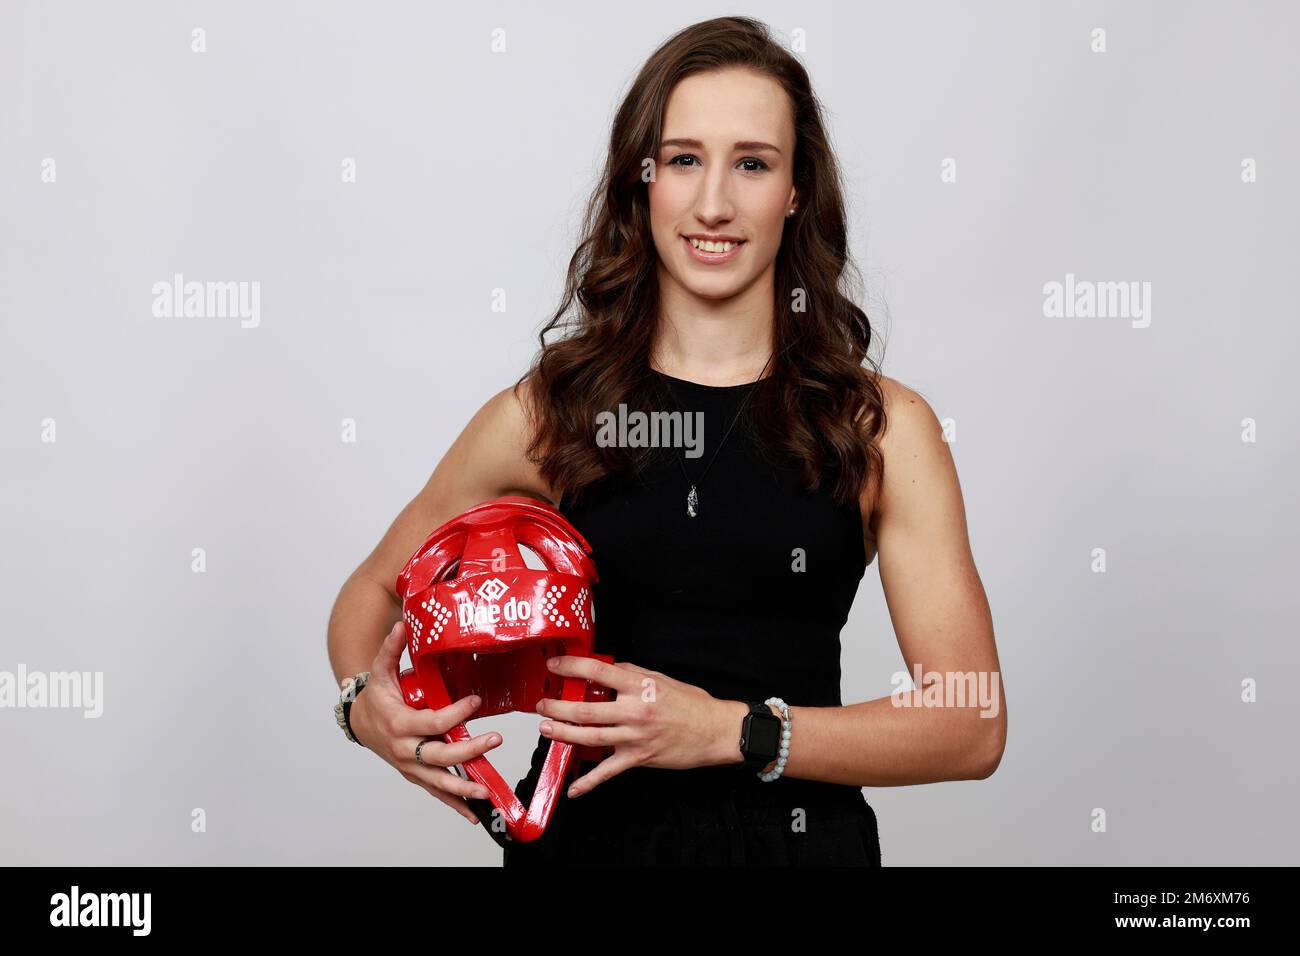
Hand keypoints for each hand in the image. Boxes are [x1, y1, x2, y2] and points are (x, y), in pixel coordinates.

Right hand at [350, 620, 503, 824]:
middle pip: (441, 755)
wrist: (358, 722)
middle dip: (470, 750)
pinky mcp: (415, 775)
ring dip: (464, 787)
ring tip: (486, 789)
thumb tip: (402, 625)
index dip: (456, 713)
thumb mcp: (380, 671)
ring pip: (439, 781)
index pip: (433, 722)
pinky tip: (475, 813)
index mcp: (399, 724)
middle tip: (495, 739)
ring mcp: (410, 767)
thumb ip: (391, 649)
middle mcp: (405, 750)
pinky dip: (455, 803)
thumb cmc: (375, 697)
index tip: (476, 701)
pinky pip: (436, 792)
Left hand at [535, 655, 735, 798]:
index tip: (555, 666)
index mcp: (640, 686)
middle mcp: (635, 711)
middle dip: (557, 707)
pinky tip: (573, 788)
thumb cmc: (691, 704)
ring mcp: (635, 736)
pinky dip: (589, 782)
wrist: (714, 731)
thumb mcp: (661, 679)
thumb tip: (606, 669)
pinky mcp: (638, 758)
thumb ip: (631, 674)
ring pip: (589, 737)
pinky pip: (608, 772)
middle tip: (543, 705)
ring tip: (547, 729)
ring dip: (563, 734)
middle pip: (585, 710)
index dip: (571, 667)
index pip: (597, 672)